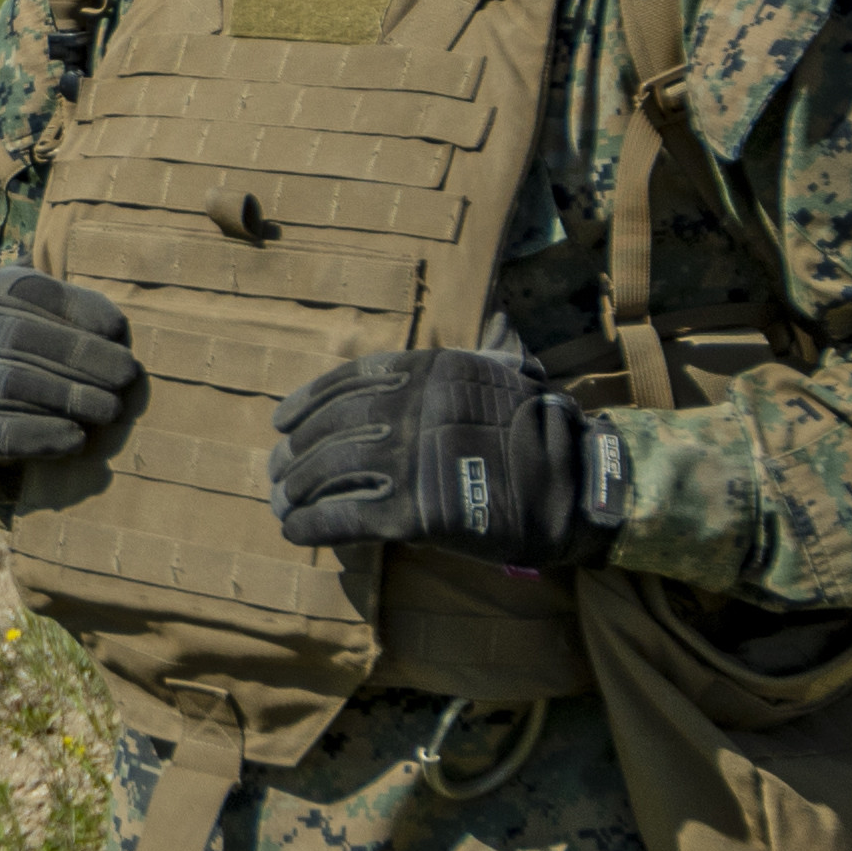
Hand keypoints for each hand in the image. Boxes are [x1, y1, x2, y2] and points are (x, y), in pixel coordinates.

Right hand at [0, 262, 142, 466]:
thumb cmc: (5, 349)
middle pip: (19, 336)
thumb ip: (62, 306)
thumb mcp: (23, 310)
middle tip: (126, 374)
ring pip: (11, 383)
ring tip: (110, 408)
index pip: (27, 290)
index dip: (76, 308)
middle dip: (80, 355)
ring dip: (69, 396)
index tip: (117, 329)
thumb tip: (116, 326)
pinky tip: (76, 438)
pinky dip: (41, 435)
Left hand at [269, 345, 622, 568]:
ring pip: (327, 474)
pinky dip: (312, 526)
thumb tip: (499, 318)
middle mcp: (408, 410)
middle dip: (296, 453)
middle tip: (277, 471)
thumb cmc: (545, 428)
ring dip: (296, 490)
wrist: (574, 486)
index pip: (348, 381)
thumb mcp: (515, 370)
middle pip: (330, 431)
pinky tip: (295, 532)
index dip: (307, 402)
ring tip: (282, 503)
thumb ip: (493, 345)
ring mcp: (406, 462)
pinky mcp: (410, 514)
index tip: (280, 420)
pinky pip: (342, 518)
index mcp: (427, 371)